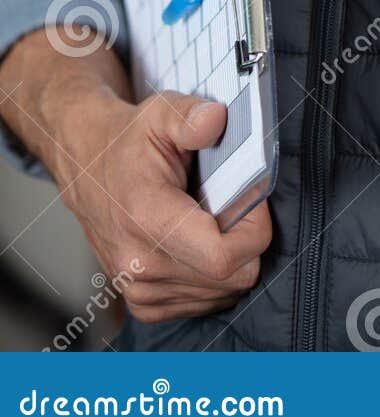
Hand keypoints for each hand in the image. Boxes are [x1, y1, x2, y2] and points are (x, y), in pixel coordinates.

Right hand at [53, 83, 271, 324]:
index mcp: (147, 220)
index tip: (252, 198)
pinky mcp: (144, 304)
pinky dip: (214, 276)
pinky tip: (199, 242)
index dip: (254, 228)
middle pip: (234, 277)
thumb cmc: (129, 142)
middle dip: (247, 240)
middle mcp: (141, 266)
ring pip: (224, 292)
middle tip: (231, 204)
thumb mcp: (160, 113)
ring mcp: (140, 290)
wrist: (87, 168)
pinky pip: (205, 302)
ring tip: (210, 220)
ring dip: (230, 257)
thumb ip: (191, 116)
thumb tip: (215, 120)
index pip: (224, 256)